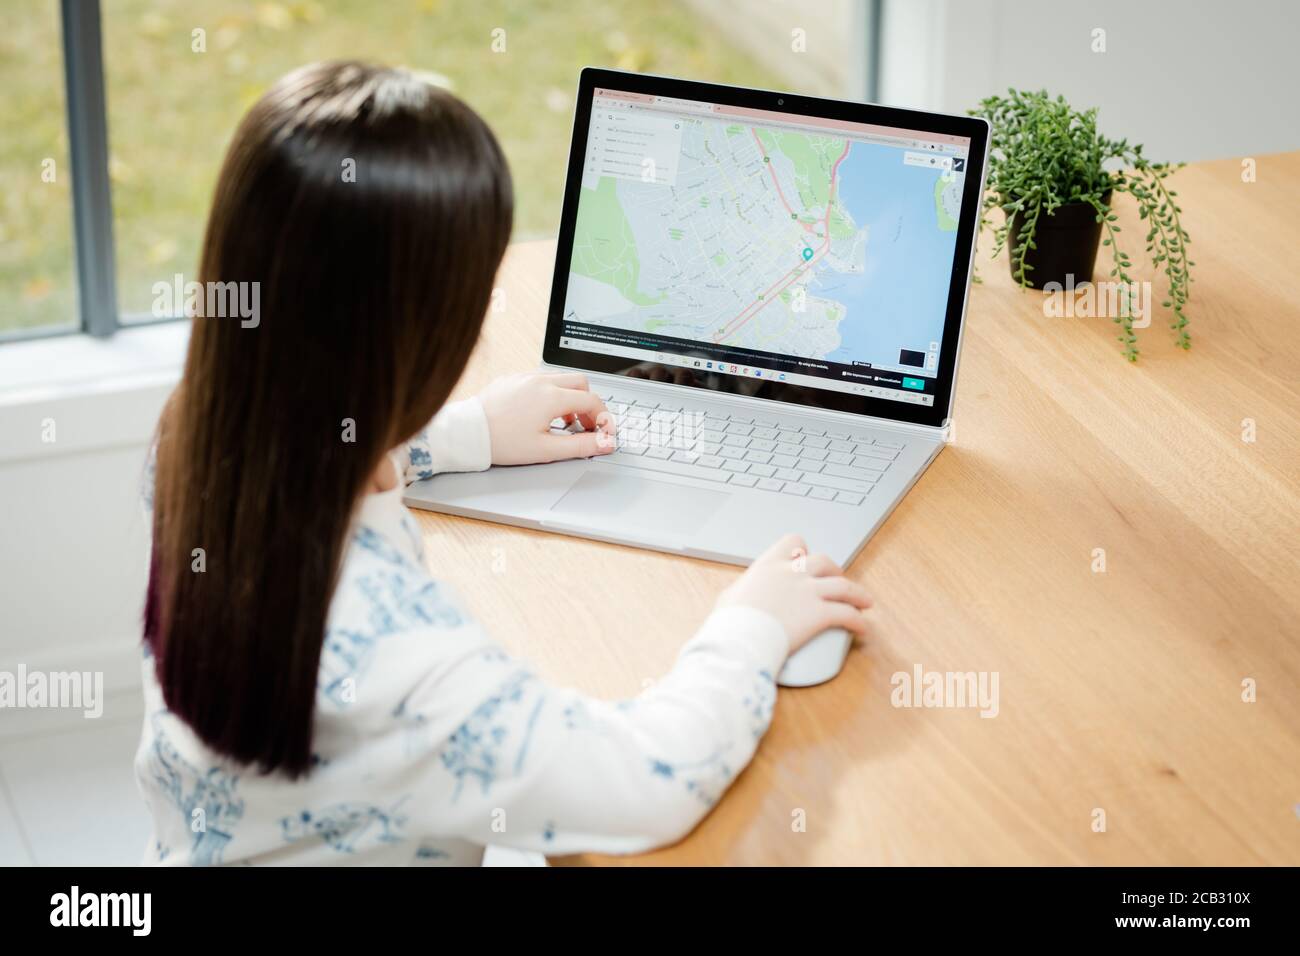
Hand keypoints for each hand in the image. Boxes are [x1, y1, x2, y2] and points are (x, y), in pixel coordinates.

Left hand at [478, 371, 616, 465]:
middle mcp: (540, 381)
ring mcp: (524, 377)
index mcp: (551, 397)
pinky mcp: (511, 379)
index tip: (604, 433)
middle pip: (581, 383)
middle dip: (589, 404)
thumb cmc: (501, 442)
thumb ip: (581, 445)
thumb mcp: (546, 449)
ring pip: (561, 378)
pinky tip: (542, 412)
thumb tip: (606, 443)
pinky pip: (540, 379)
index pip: (592, 400)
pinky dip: (550, 392)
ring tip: (563, 422)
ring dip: (570, 397)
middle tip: (586, 426)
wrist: (467, 433)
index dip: (604, 418)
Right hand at [716, 534, 871, 652]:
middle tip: (838, 580)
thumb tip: (738, 596)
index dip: (802, 550)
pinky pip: (846, 614)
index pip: (792, 542)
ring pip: (843, 586)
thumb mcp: (729, 599)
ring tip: (864, 602)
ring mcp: (807, 592)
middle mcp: (791, 574)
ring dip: (857, 594)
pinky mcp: (819, 614)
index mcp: (768, 566)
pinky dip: (858, 621)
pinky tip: (862, 628)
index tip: (804, 559)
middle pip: (823, 561)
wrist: (739, 638)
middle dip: (834, 571)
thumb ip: (740, 592)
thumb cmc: (730, 623)